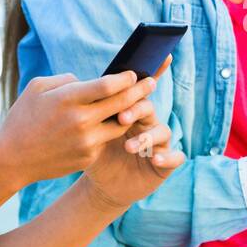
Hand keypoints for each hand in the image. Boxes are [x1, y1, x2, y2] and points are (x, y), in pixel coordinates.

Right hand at [0, 65, 160, 189]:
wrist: (11, 158)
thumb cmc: (23, 117)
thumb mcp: (38, 88)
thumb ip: (69, 80)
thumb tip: (94, 81)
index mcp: (68, 99)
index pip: (108, 85)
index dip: (125, 78)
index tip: (133, 74)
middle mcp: (80, 121)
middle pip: (121, 103)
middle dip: (139, 91)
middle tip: (151, 83)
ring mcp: (86, 142)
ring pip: (120, 125)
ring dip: (128, 114)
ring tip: (135, 103)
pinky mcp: (88, 158)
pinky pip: (105, 140)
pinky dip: (107, 131)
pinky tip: (110, 124)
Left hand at [83, 58, 184, 211]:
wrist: (102, 184)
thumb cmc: (94, 153)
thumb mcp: (87, 131)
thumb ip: (87, 111)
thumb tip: (72, 84)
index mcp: (130, 111)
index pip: (140, 91)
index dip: (153, 73)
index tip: (156, 62)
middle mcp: (147, 123)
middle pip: (149, 108)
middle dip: (138, 109)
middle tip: (122, 117)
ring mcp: (158, 142)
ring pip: (162, 131)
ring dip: (147, 136)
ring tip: (128, 147)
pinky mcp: (165, 163)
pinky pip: (175, 157)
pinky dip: (167, 157)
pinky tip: (155, 159)